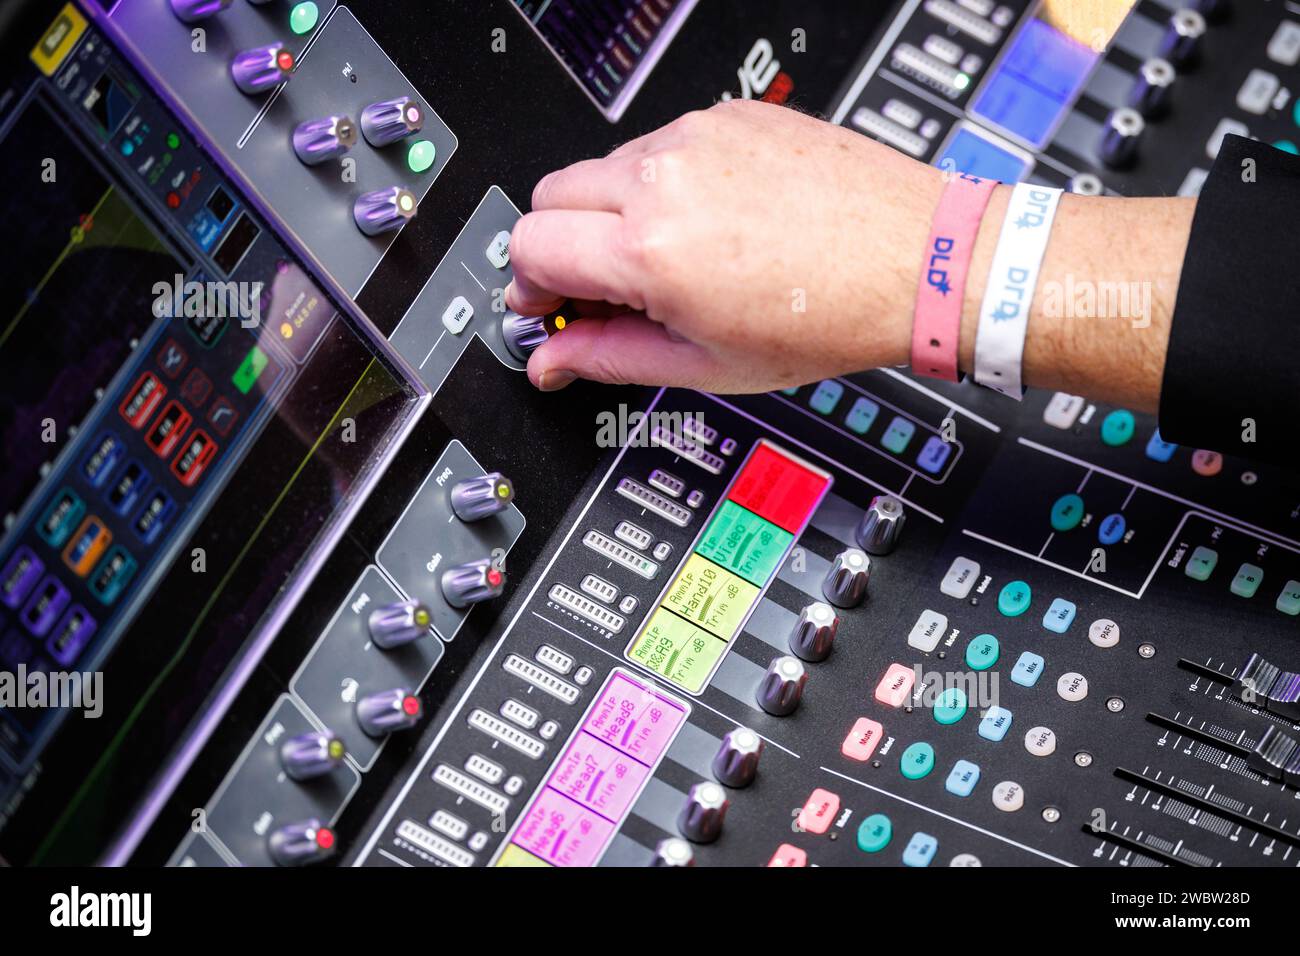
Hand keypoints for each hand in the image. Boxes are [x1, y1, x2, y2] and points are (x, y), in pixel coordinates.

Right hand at [505, 99, 942, 392]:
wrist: (917, 258)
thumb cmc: (831, 314)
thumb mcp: (707, 363)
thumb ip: (612, 358)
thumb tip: (554, 361)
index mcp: (650, 248)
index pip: (528, 246)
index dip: (530, 287)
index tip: (549, 307)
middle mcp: (664, 177)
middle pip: (549, 195)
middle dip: (559, 246)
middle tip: (601, 290)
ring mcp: (697, 137)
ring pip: (604, 167)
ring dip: (611, 215)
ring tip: (670, 262)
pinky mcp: (729, 116)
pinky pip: (661, 145)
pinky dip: (663, 184)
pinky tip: (710, 225)